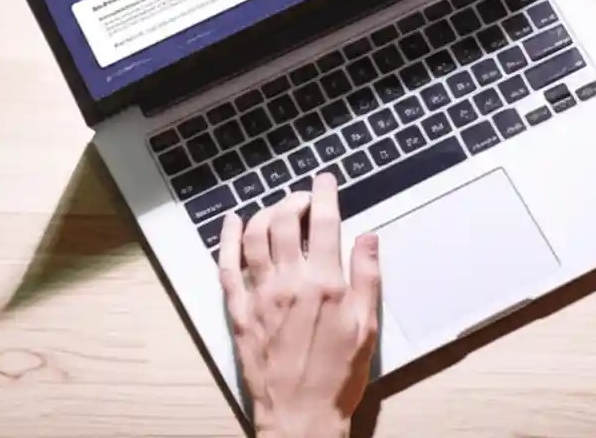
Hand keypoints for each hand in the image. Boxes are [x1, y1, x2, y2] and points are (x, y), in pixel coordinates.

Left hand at [218, 173, 380, 437]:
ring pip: (255, 238)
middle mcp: (290, 283)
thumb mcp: (367, 326)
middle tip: (304, 195)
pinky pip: (227, 268)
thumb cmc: (339, 376)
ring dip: (266, 213)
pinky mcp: (239, 313)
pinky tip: (232, 223)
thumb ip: (367, 277)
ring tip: (277, 207)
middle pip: (286, 223)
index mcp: (326, 284)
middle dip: (295, 199)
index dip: (325, 195)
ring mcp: (260, 296)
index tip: (326, 180)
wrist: (300, 416)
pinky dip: (227, 240)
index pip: (325, 224)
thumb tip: (368, 237)